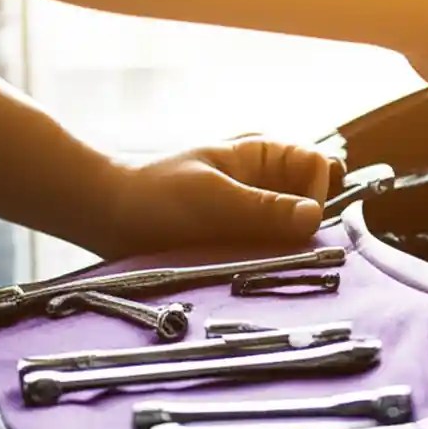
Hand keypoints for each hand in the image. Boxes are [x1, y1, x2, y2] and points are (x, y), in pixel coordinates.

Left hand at [89, 135, 343, 258]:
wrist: (109, 218)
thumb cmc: (156, 196)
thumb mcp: (211, 198)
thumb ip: (263, 208)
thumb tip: (314, 217)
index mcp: (265, 155)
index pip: (318, 166)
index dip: (314, 192)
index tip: (294, 222)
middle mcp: (270, 183)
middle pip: (316, 200)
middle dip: (305, 227)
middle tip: (280, 252)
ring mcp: (260, 214)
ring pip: (300, 231)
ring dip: (289, 251)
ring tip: (262, 265)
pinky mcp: (248, 243)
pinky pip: (278, 253)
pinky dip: (273, 265)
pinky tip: (254, 274)